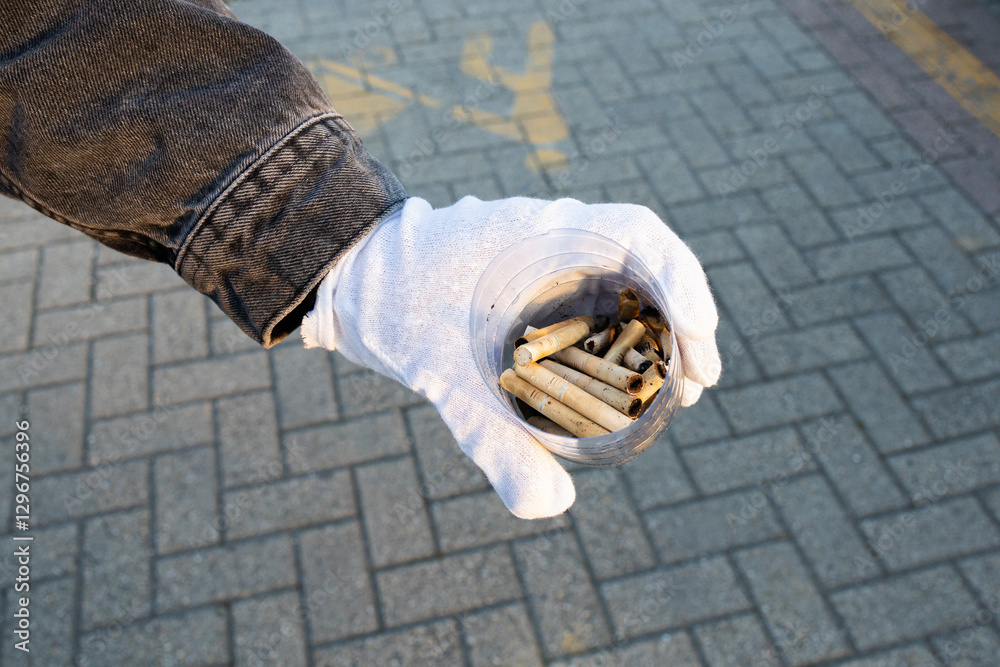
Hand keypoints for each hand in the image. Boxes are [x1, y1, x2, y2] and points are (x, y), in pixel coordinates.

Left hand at [302, 196, 720, 517]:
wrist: (352, 282)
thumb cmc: (392, 308)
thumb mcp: (439, 374)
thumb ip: (491, 438)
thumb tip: (549, 507)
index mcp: (541, 232)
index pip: (637, 234)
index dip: (682, 280)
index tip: (701, 335)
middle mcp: (557, 240)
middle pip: (646, 264)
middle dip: (683, 319)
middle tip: (697, 385)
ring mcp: (552, 264)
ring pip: (628, 290)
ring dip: (659, 334)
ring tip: (676, 392)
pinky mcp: (542, 291)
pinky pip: (598, 309)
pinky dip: (624, 344)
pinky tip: (629, 387)